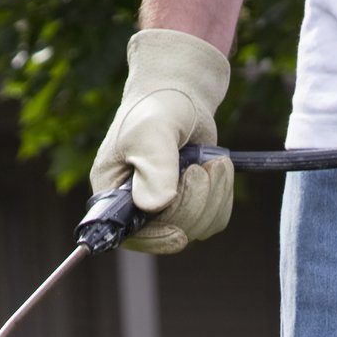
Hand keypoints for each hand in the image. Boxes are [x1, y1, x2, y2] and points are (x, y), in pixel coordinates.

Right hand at [90, 29, 234, 253]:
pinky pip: (215, 219)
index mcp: (113, 193)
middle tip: (200, 169)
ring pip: (199, 228)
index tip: (180, 234)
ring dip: (214, 195)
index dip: (157, 240)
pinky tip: (216, 167)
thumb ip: (155, 166)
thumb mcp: (152, 133)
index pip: (131, 236)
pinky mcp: (192, 204)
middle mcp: (138, 207)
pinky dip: (223, 194)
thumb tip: (156, 206)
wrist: (180, 97)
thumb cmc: (157, 109)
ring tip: (211, 163)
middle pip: (174, 233)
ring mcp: (167, 209)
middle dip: (195, 203)